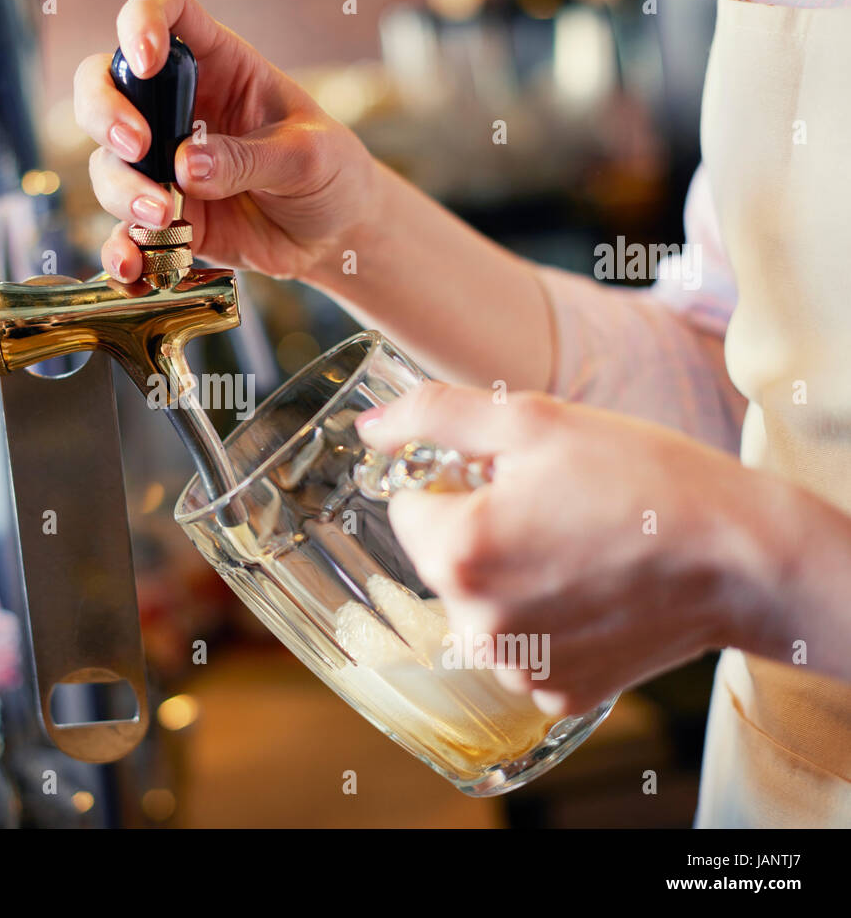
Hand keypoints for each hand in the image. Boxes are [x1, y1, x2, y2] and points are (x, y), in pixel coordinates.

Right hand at [75, 0, 377, 283]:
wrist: (334, 236)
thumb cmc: (330, 173)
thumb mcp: (307, 155)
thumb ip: (249, 157)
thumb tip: (187, 167)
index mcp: (218, 66)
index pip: (166, 12)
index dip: (142, 20)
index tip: (148, 58)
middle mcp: (178, 109)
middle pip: (105, 84)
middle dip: (105, 113)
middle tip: (137, 147)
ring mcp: (164, 165)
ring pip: (107, 163)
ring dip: (122, 190)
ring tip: (165, 218)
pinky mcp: (162, 218)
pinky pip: (123, 231)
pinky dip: (120, 250)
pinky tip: (133, 265)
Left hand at [354, 380, 795, 715]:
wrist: (742, 558)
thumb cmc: (642, 479)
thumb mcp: (533, 421)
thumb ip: (436, 416)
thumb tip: (370, 427)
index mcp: (458, 550)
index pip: (408, 506)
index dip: (454, 482)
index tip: (508, 477)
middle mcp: (474, 622)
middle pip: (442, 559)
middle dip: (480, 529)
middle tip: (553, 508)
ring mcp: (515, 667)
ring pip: (479, 605)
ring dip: (510, 578)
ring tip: (579, 549)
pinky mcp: (555, 695)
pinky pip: (520, 648)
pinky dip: (545, 622)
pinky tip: (593, 594)